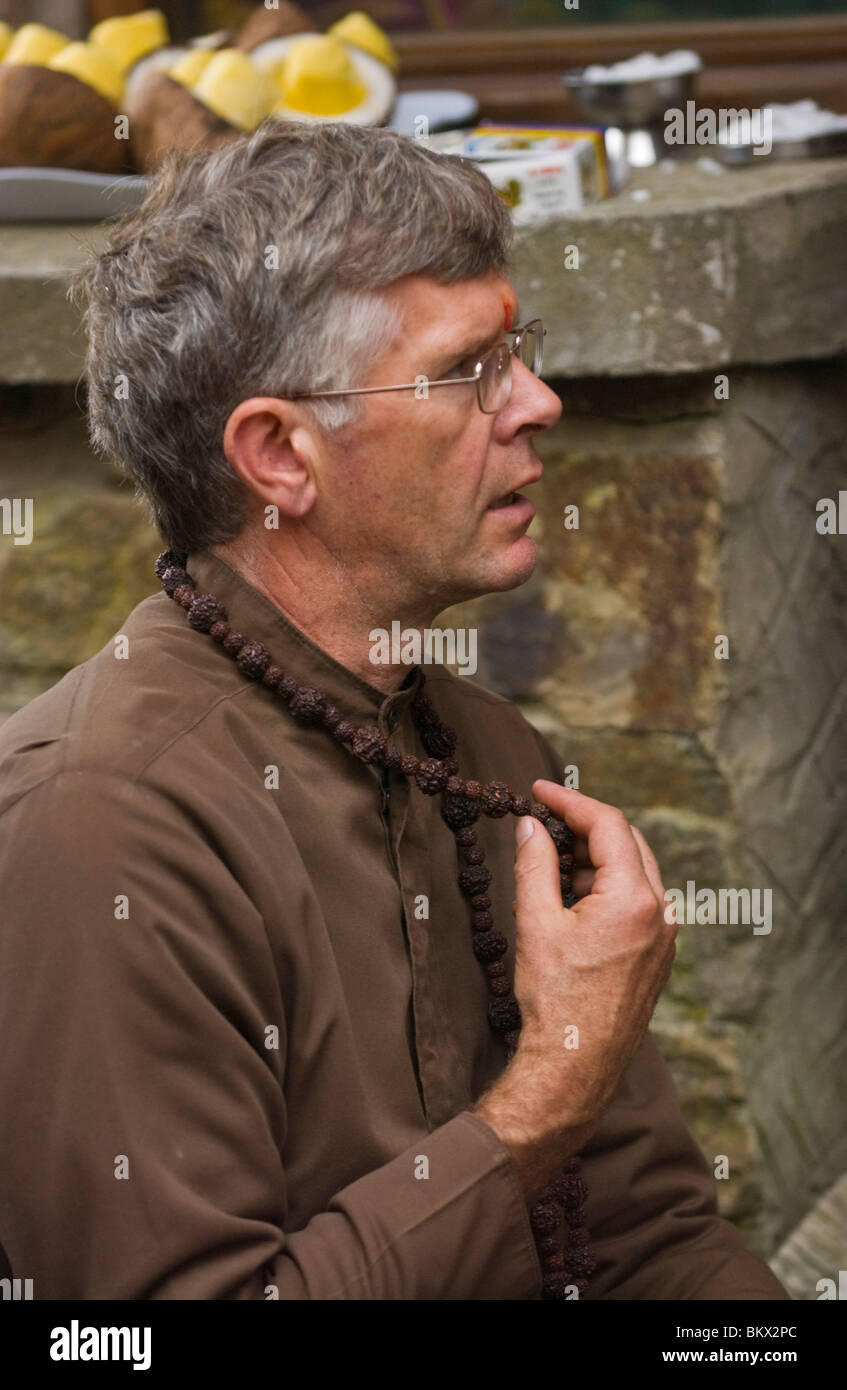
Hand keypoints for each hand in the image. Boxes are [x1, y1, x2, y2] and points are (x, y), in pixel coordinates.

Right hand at [474, 781, 676, 1196]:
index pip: (608, 825)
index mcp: (634, 899)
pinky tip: (573, 895)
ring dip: (595, 857)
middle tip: (544, 819)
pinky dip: (607, 886)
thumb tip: (530, 826)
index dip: (571, 801)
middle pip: (628, 843)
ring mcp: (664, 937)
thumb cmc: (554, 999)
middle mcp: (661, 914)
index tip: (538, 791)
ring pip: (635, 872)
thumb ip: (535, 864)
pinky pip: (638, 903)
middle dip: (585, 826)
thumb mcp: (535, 922)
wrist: (573, 1066)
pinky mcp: (657, 956)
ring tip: (551, 858)